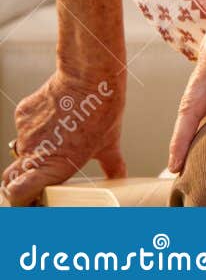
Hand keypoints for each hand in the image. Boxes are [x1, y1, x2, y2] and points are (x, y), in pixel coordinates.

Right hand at [3, 70, 125, 205]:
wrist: (90, 77)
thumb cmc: (102, 110)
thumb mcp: (109, 143)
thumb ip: (111, 164)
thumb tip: (120, 177)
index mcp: (54, 166)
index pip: (17, 194)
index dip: (19, 200)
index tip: (29, 202)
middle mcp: (35, 153)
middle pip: (10, 178)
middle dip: (18, 182)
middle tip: (35, 177)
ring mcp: (26, 134)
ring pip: (23, 148)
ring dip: (36, 148)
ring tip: (59, 135)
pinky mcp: (22, 115)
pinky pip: (25, 127)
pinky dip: (37, 126)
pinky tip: (57, 115)